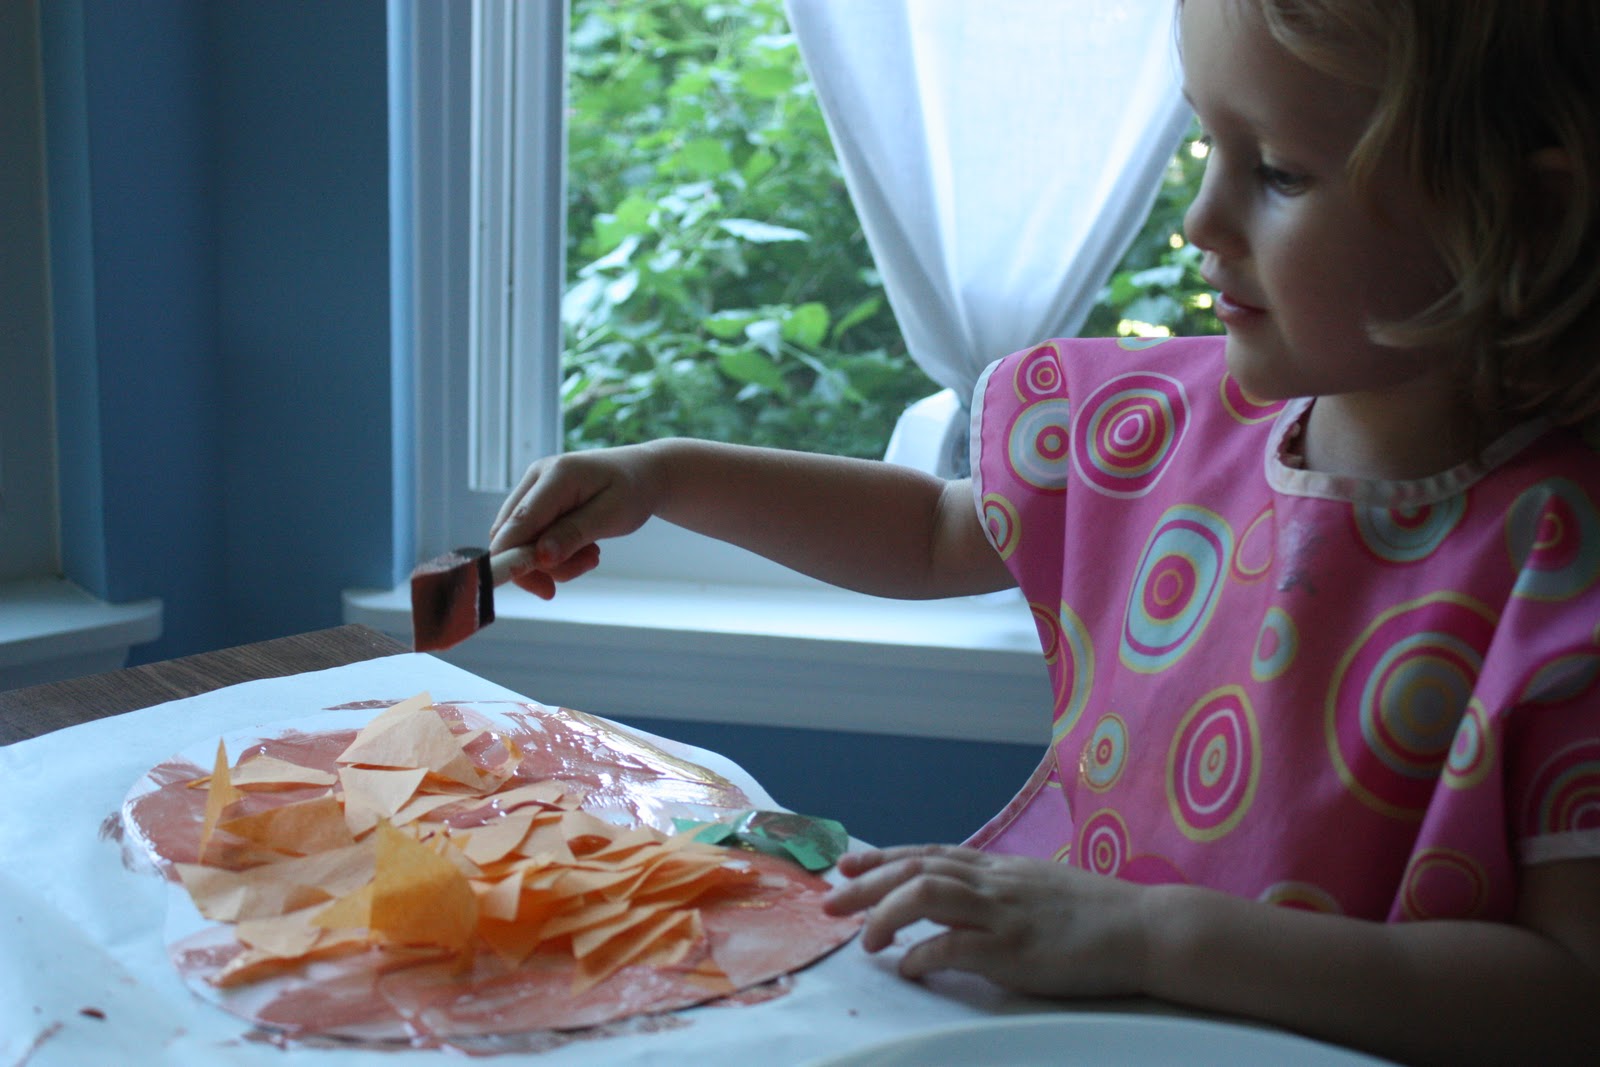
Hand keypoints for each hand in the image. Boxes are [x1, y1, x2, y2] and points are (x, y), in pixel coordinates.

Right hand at [487, 445, 662, 597]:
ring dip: (553, 559)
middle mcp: (536, 477)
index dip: (515, 558)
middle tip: (585, 566)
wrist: (642, 473)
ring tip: (592, 555)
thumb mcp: (612, 515)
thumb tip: (541, 557)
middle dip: (542, 564)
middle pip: (510, 534)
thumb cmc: (632, 490)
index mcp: (556, 475)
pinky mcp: (536, 501)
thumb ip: (575, 534)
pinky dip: (554, 551)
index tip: (541, 589)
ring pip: (519, 540)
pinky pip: (531, 537)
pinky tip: (583, 547)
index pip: (519, 522)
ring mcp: (533, 488)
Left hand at [823, 845, 1151, 997]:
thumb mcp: (1041, 887)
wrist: (1148, 928)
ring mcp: (1006, 913)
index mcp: (1000, 868)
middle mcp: (996, 882)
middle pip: (915, 869)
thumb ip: (1000, 891)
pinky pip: (958, 946)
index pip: (929, 853)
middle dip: (866, 882)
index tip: (846, 862)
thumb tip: (965, 902)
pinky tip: (910, 968)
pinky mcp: (1017, 948)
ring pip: (928, 894)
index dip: (883, 856)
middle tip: (829, 902)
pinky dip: (925, 955)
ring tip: (865, 940)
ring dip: (887, 914)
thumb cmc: (1099, 914)